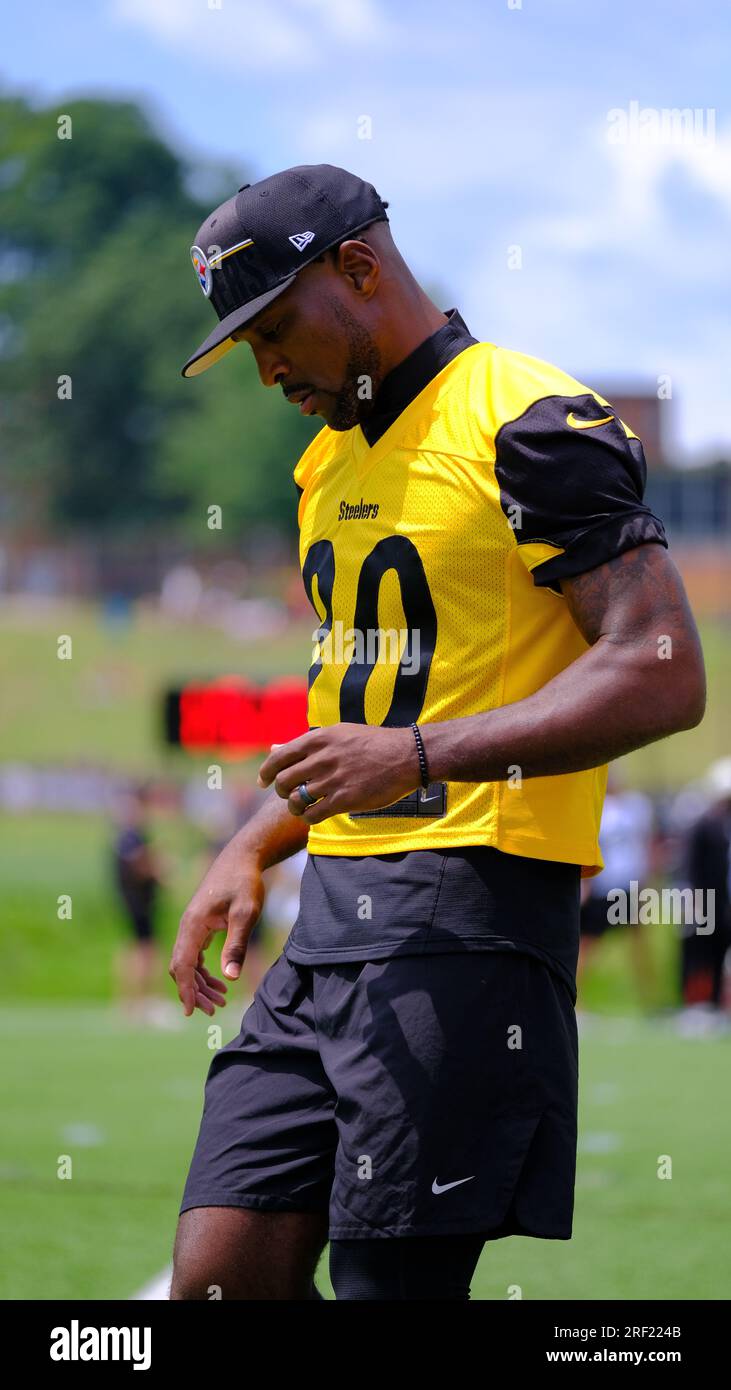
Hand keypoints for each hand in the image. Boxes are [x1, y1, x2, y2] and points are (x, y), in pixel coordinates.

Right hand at [168, 843, 264, 1016]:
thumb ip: (237, 945)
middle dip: (194, 991)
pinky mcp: (200, 925)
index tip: (191, 1011)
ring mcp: (192, 926)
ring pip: (187, 963)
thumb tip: (230, 978)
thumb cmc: (244, 882)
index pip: (183, 965)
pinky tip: (219, 981)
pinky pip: (195, 955)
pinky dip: (203, 971)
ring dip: (200, 984)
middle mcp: (187, 927)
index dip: (186, 990)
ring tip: (219, 1001)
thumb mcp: (246, 914)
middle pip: (181, 968)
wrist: (242, 858)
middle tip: (213, 1010)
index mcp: (193, 925)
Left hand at [257, 724, 420, 824]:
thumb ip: (306, 744)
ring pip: (296, 800)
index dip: (266, 772)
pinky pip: (313, 814)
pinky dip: (309, 817)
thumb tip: (274, 749)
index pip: (279, 757)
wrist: (407, 756)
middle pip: (284, 781)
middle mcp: (322, 758)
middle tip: (288, 795)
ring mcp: (333, 779)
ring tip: (302, 806)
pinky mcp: (344, 799)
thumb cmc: (372, 743)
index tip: (263, 781)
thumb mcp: (338, 734)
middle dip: (281, 791)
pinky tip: (315, 815)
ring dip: (295, 806)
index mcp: (319, 739)